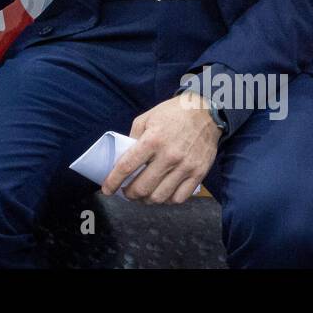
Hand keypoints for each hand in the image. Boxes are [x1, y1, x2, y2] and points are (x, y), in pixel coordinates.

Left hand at [100, 91, 221, 203]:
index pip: (127, 167)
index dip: (113, 181)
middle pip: (142, 187)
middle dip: (129, 194)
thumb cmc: (173, 113)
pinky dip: (167, 200)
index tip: (107, 189)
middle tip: (126, 192)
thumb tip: (123, 158)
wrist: (206, 112)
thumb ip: (133, 138)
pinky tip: (162, 194)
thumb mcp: (146, 118)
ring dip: (146, 200)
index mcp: (152, 140)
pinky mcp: (198, 173)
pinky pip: (179, 198)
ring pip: (159, 197)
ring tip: (142, 195)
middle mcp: (168, 156)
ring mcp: (185, 167)